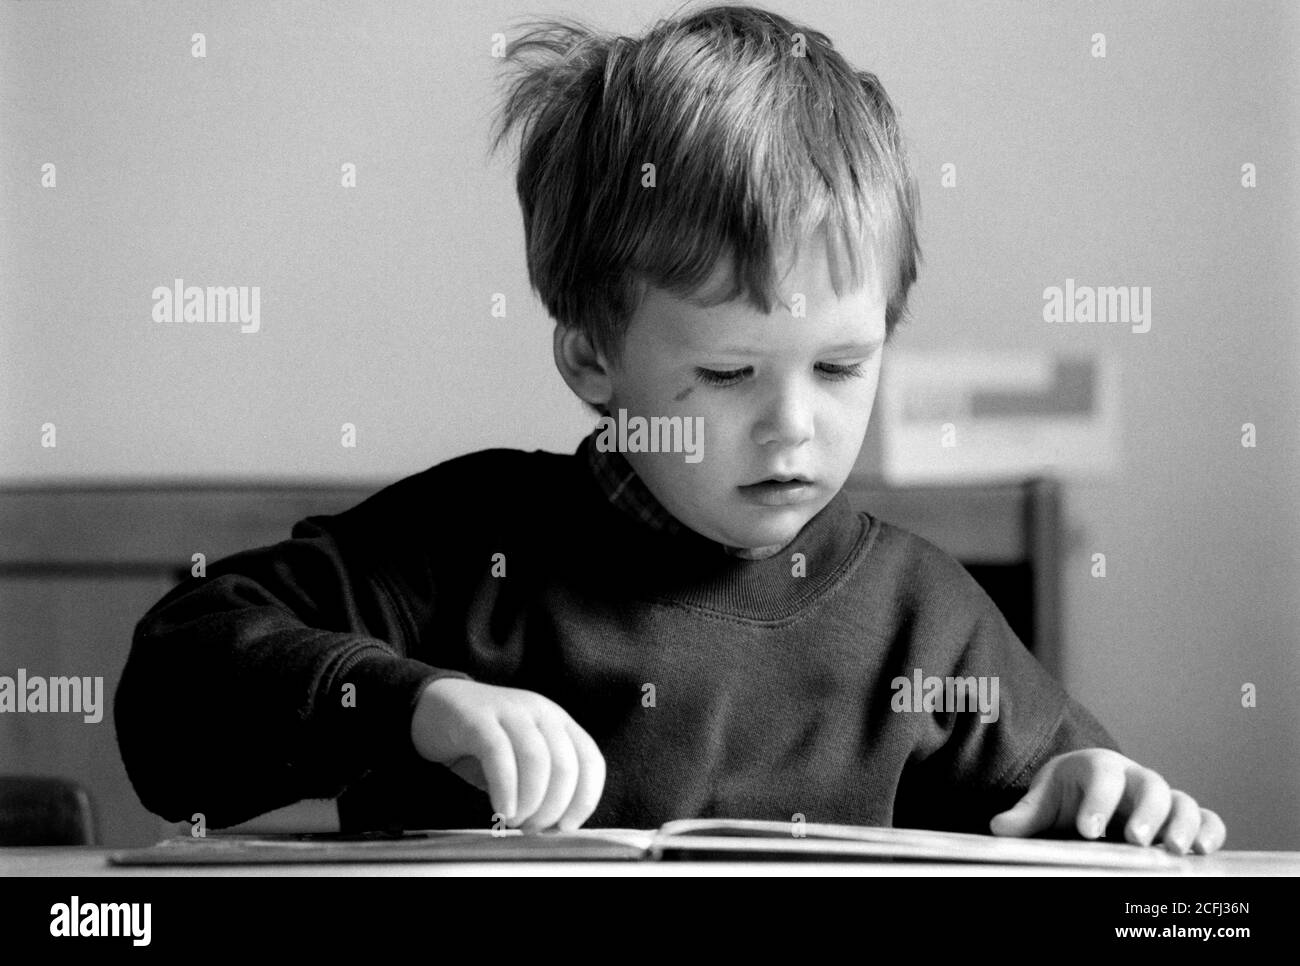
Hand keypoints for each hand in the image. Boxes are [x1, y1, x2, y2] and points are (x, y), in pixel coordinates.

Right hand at [410, 677, 605, 831]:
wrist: (433, 705)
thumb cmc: (481, 742)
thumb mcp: (521, 761)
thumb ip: (542, 783)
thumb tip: (553, 825)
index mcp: (559, 722)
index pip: (590, 760)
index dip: (585, 799)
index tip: (566, 827)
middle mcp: (541, 712)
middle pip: (565, 765)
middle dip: (553, 807)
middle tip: (533, 829)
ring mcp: (511, 711)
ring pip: (537, 760)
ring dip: (531, 801)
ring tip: (515, 821)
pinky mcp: (479, 718)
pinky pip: (499, 754)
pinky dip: (506, 788)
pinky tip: (502, 809)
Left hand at [988, 748, 1225, 853]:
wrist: (1090, 788)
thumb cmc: (1068, 794)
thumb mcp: (1045, 799)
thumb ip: (1026, 815)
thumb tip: (998, 828)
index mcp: (1098, 767)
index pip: (1101, 777)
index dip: (1097, 802)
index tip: (1087, 831)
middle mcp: (1134, 778)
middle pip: (1150, 785)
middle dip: (1146, 812)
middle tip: (1136, 840)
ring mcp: (1162, 797)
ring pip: (1182, 801)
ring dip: (1182, 823)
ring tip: (1174, 849)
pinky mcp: (1180, 817)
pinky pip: (1206, 818)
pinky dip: (1210, 831)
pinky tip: (1203, 851)